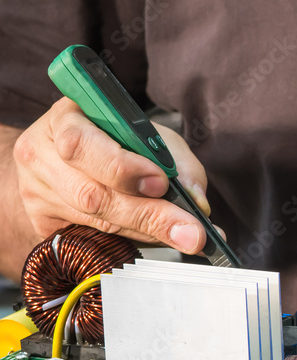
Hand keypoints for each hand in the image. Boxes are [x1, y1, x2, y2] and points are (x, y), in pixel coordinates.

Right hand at [13, 97, 210, 252]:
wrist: (68, 158)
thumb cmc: (115, 141)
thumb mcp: (151, 137)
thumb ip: (178, 164)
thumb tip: (197, 204)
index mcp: (65, 118)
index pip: (82, 144)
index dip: (122, 167)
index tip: (162, 183)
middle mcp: (40, 154)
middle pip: (90, 193)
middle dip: (149, 214)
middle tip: (191, 231)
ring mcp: (36, 192)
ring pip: (95, 220)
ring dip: (146, 231)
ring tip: (184, 235)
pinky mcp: (43, 223)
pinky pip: (91, 238)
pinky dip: (131, 240)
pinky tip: (156, 239)